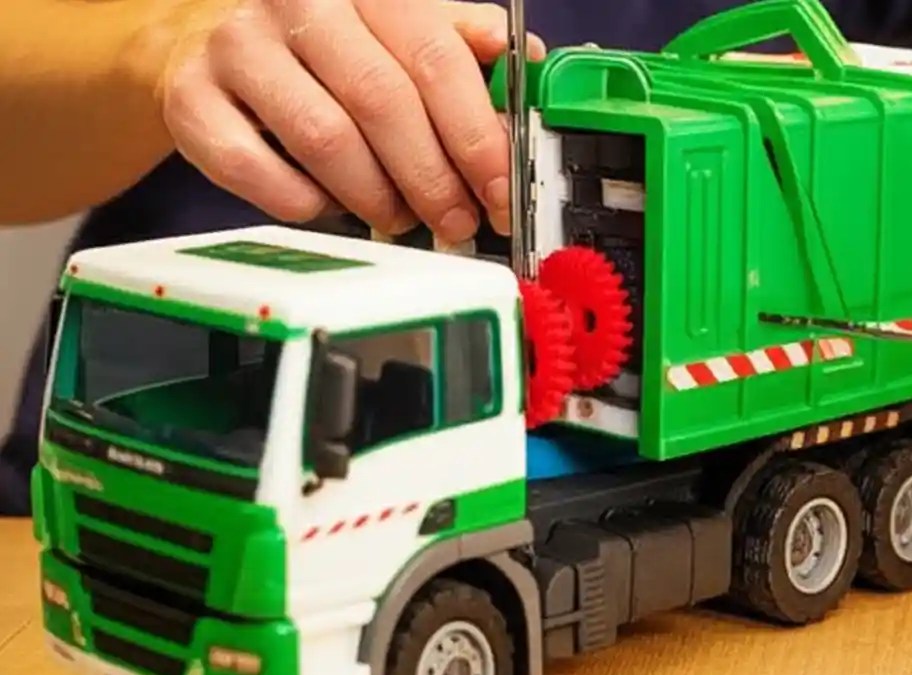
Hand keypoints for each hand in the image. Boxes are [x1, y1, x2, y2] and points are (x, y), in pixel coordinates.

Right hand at [154, 0, 544, 240]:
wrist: (204, 41)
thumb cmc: (323, 46)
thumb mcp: (396, 29)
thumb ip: (457, 42)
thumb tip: (523, 60)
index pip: (435, 56)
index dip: (476, 133)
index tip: (500, 188)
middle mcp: (298, 2)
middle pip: (383, 101)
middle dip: (432, 177)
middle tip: (456, 220)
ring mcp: (238, 48)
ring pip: (325, 138)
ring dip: (374, 196)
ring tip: (399, 219)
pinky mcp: (192, 98)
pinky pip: (255, 169)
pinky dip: (303, 202)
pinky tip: (326, 206)